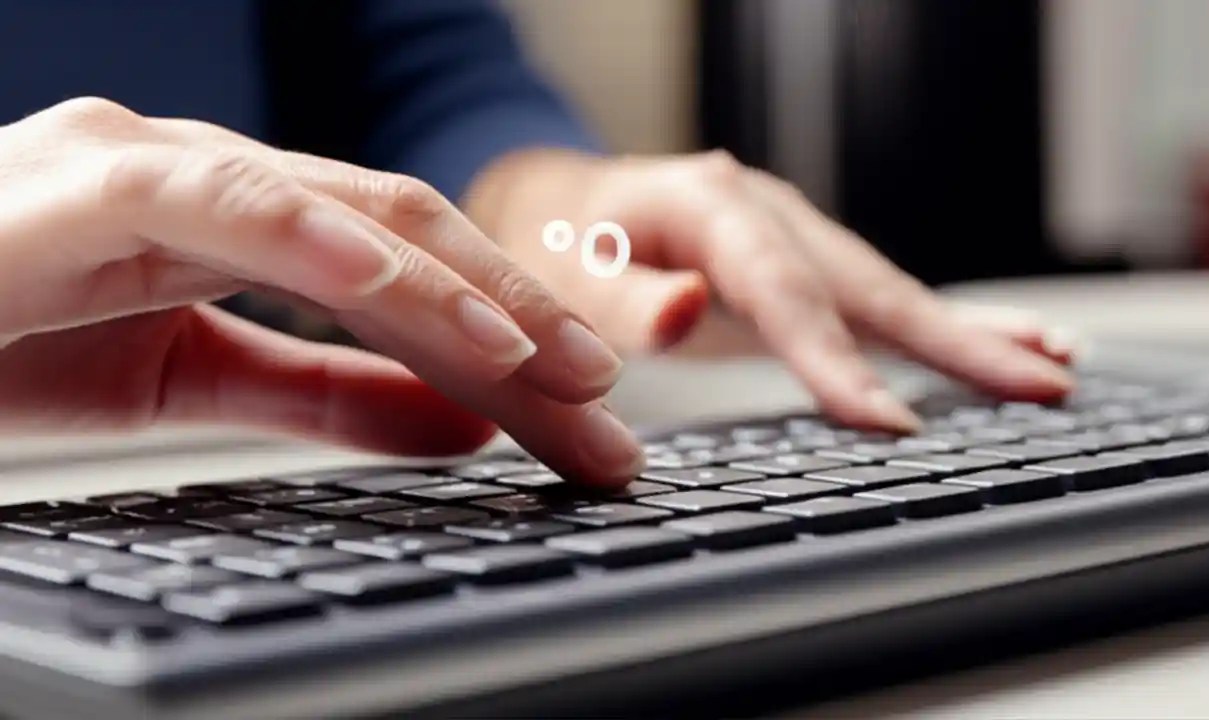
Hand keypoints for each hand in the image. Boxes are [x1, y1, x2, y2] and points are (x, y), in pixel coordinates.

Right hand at [0, 98, 645, 485]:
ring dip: (457, 285)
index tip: (588, 418)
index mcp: (251, 224)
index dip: (510, 346)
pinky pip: (226, 201)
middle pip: (411, 245)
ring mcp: (162, 167)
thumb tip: (463, 421)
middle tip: (605, 400)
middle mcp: (226, 182)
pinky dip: (318, 241)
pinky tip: (403, 287)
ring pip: (348, 211)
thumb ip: (326, 392)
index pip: (415, 283)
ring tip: (545, 358)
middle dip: (517, 320)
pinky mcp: (93, 184)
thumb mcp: (192, 382)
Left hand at [468, 150, 1074, 431]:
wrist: (567, 207)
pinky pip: (882, 300)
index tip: (888, 423)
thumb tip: (688, 310)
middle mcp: (768, 212)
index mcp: (709, 205)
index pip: (784, 292)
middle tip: (1040, 384)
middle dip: (956, 341)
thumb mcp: (566, 270)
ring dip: (973, 333)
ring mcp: (796, 234)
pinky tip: (1012, 343)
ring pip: (893, 290)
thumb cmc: (561, 243)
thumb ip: (623, 297)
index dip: (837, 360)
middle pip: (869, 283)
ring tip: (1054, 366)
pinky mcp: (808, 262)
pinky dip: (947, 327)